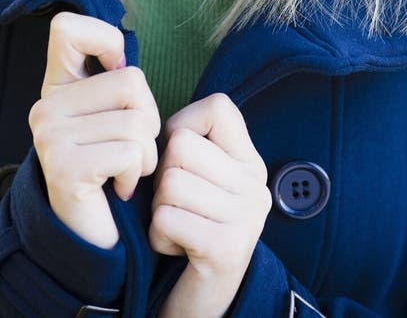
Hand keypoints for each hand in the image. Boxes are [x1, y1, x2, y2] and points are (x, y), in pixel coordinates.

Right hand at [28, 11, 159, 247]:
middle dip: (148, 117)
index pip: (67, 28)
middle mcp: (45, 107)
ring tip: (124, 170)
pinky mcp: (64, 168)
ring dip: (146, 152)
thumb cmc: (113, 167)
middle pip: (131, 80)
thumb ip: (112, 78)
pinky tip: (119, 188)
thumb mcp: (110, 115)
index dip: (105, 39)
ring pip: (137, 120)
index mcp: (56, 85)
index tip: (115, 71)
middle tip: (129, 148)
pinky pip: (130, 153)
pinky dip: (137, 174)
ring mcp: (50, 137)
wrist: (91, 236)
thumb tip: (121, 46)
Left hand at [149, 94, 271, 317]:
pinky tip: (176, 247)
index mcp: (250, 161)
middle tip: (175, 203)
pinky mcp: (227, 249)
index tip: (180, 158)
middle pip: (182, 146)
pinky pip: (167, 218)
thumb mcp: (199, 180)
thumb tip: (150, 118)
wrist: (204, 299)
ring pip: (170, 182)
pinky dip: (159, 235)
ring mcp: (247, 218)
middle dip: (162, 176)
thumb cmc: (188, 226)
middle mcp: (255, 185)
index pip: (218, 107)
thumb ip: (188, 144)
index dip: (183, 124)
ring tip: (177, 225)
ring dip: (159, 209)